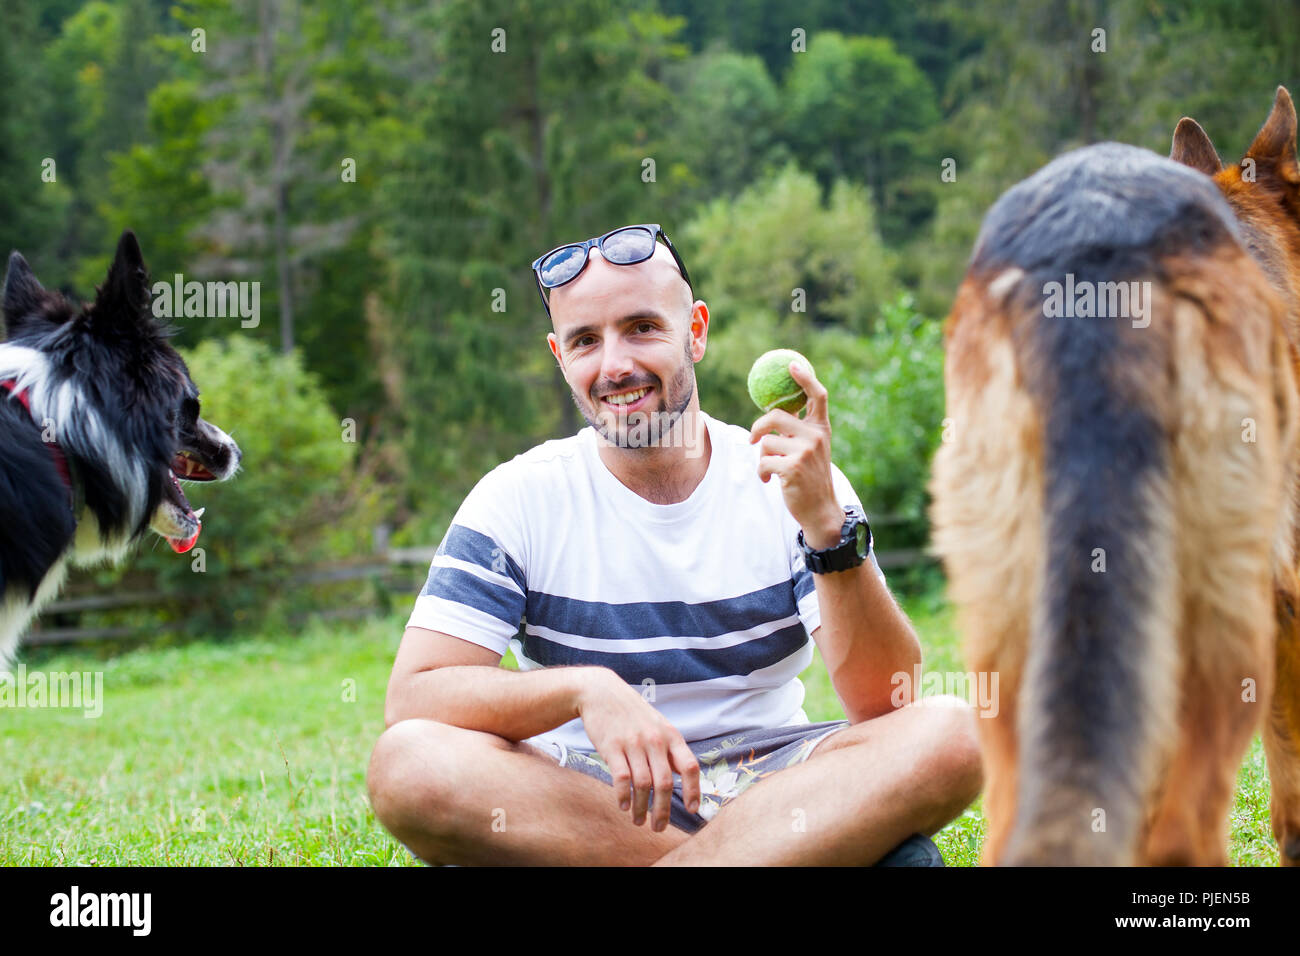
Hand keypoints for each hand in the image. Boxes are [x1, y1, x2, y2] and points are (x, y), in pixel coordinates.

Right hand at [575, 668, 700, 832]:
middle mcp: (655, 740)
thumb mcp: (659, 725)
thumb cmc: (632, 713)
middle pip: (665, 783)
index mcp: (671, 736)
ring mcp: (633, 743)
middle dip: (663, 810)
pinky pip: (621, 777)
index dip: (694, 790)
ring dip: (642, 808)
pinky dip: (623, 795)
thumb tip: (685, 776)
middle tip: (659, 827)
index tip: (693, 810)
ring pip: (643, 784)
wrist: (601, 692)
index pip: (690, 767)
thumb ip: (671, 749)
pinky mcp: (612, 746)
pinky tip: (624, 806)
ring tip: (639, 821)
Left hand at [748, 359, 843, 546]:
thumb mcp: (811, 450)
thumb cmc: (810, 478)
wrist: (820, 510)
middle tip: (754, 439)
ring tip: (770, 470)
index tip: (792, 364)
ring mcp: (805, 452)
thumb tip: (777, 410)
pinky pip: (763, 461)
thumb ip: (799, 431)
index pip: (818, 396)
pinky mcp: (793, 468)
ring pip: (766, 442)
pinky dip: (761, 473)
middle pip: (776, 416)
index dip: (805, 378)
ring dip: (762, 458)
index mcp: (821, 429)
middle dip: (758, 428)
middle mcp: (816, 437)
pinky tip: (769, 481)